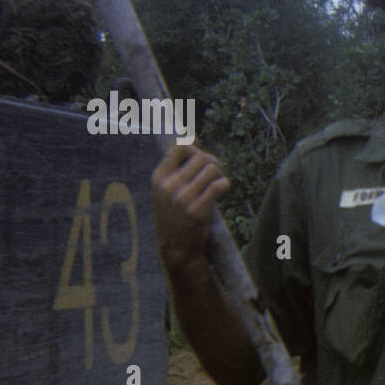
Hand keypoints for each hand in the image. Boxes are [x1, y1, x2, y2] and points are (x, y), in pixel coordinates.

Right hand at [151, 143, 230, 274]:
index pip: (180, 146)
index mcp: (159, 177)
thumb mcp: (169, 189)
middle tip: (215, 175)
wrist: (177, 249)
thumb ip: (179, 164)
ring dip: (220, 174)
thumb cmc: (176, 215)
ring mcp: (183, 198)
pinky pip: (219, 185)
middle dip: (213, 163)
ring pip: (212, 168)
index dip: (195, 148)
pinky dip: (225, 185)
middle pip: (201, 156)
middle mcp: (169, 185)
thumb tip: (193, 136)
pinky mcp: (197, 210)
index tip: (200, 160)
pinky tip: (221, 192)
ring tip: (218, 184)